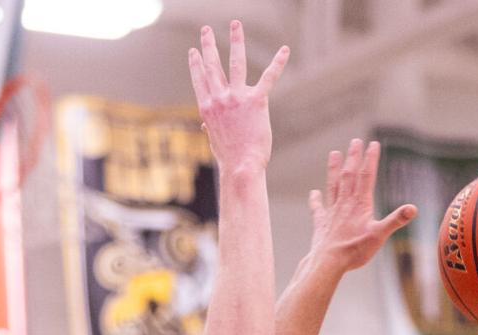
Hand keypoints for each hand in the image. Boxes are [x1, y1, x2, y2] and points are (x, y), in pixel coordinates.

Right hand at [188, 21, 287, 172]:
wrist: (241, 166)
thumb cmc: (229, 157)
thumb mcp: (215, 140)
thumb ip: (211, 127)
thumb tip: (205, 125)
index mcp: (207, 108)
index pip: (199, 80)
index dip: (195, 64)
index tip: (193, 51)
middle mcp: (219, 99)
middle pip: (212, 66)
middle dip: (208, 45)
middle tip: (206, 29)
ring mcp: (236, 98)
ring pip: (235, 63)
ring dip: (236, 41)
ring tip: (235, 25)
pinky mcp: (256, 101)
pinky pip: (268, 77)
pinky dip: (278, 63)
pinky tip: (284, 50)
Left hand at [307, 140, 415, 272]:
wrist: (328, 262)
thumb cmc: (355, 250)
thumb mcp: (380, 235)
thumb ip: (396, 220)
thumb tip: (413, 208)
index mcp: (360, 204)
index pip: (367, 176)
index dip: (370, 159)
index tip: (373, 143)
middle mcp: (345, 204)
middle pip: (349, 175)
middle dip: (353, 157)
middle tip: (355, 141)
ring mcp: (332, 212)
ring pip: (333, 186)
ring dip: (334, 169)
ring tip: (334, 154)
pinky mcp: (321, 223)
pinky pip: (318, 208)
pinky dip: (315, 200)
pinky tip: (313, 193)